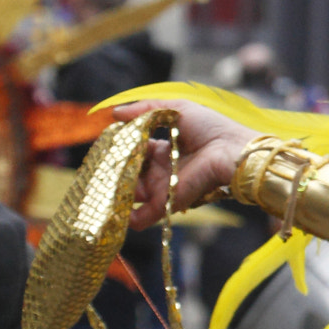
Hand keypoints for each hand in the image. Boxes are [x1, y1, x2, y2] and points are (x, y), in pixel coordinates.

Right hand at [114, 100, 258, 227]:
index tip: (104, 146)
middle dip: (112, 173)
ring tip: (100, 189)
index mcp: (162, 148)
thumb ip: (144, 110)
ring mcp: (163, 187)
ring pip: (131, 194)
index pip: (133, 151)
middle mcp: (160, 169)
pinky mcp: (167, 201)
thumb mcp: (175, 110)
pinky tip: (116, 215)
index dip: (119, 149)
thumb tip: (114, 113)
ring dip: (115, 193)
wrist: (231, 150)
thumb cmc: (210, 127)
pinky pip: (145, 215)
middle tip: (97, 170)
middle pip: (128, 174)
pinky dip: (130, 219)